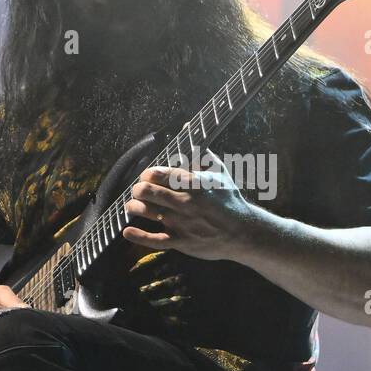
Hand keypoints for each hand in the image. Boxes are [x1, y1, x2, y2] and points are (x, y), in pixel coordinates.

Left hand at [122, 148, 256, 261]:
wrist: (243, 232)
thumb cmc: (230, 200)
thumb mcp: (219, 173)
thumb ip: (201, 153)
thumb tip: (188, 128)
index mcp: (193, 183)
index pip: (159, 174)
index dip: (147, 173)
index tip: (147, 176)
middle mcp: (185, 202)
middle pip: (148, 191)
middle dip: (138, 189)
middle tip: (139, 190)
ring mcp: (182, 223)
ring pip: (147, 212)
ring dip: (134, 207)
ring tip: (132, 206)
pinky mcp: (181, 242)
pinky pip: (154, 240)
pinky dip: (137, 236)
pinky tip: (127, 231)